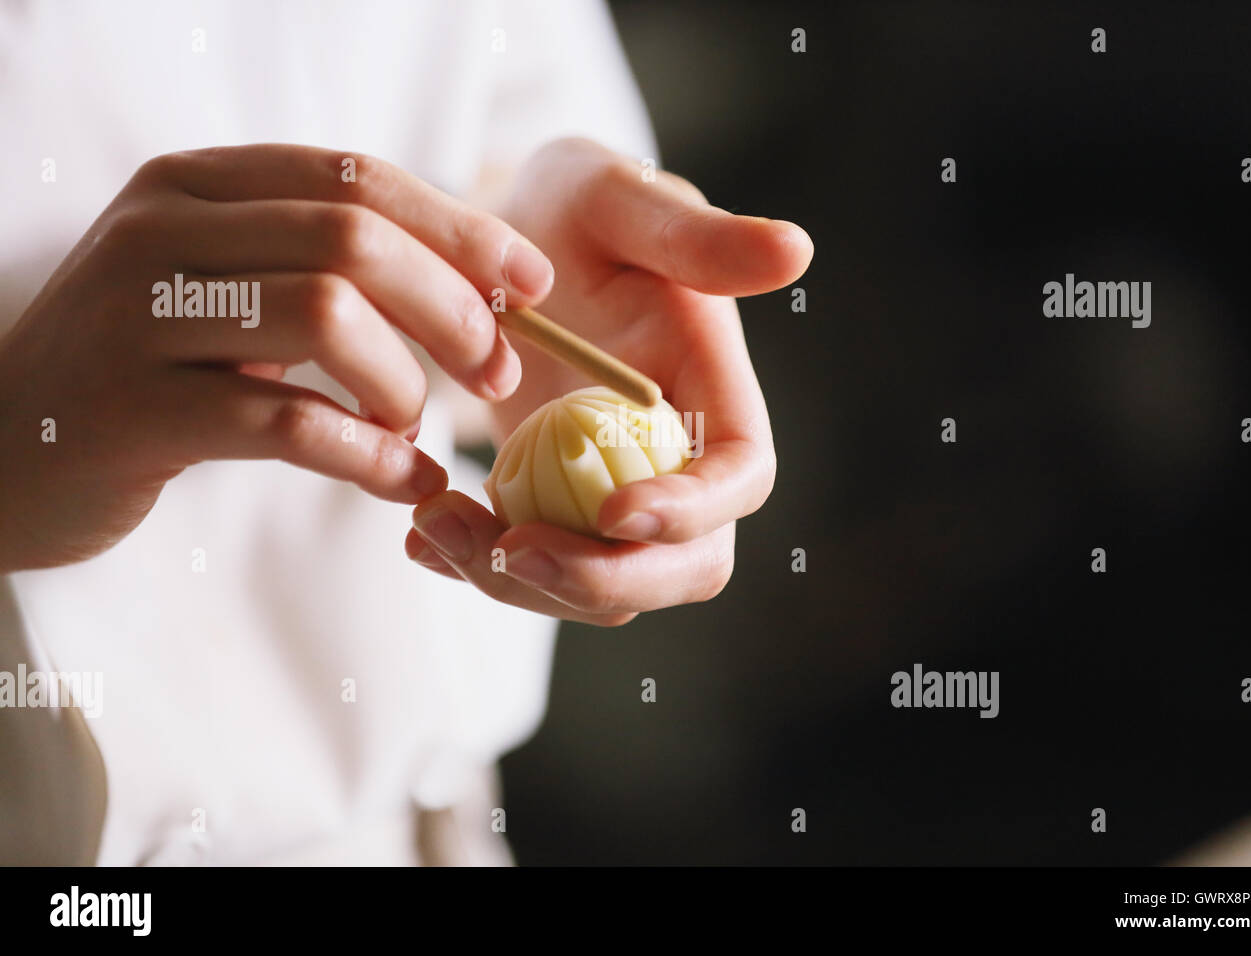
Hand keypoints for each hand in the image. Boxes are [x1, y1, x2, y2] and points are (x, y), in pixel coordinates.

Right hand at [0, 144, 554, 570]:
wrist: (6, 447)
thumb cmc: (150, 368)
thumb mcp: (224, 288)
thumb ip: (323, 268)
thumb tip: (481, 290)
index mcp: (196, 186)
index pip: (357, 179)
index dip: (462, 230)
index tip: (531, 287)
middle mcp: (162, 233)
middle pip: (354, 239)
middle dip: (452, 308)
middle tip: (496, 374)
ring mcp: (140, 319)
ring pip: (327, 317)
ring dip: (404, 382)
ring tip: (416, 425)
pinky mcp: (136, 413)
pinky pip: (288, 425)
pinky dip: (370, 458)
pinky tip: (404, 481)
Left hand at [406, 138, 812, 624]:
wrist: (505, 243)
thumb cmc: (568, 207)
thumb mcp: (617, 200)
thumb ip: (696, 235)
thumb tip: (796, 251)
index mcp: (713, 387)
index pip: (737, 476)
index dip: (691, 511)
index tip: (614, 512)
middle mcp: (677, 456)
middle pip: (683, 564)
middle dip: (604, 579)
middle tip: (509, 551)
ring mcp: (617, 491)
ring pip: (602, 585)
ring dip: (524, 582)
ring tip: (433, 526)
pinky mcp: (557, 507)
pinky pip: (537, 569)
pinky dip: (482, 567)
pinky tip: (420, 534)